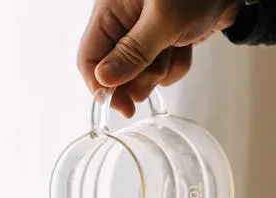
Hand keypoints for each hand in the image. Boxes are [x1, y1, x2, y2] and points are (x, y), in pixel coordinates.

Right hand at [78, 0, 240, 117]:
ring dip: (162, 71)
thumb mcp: (163, 21)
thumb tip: (103, 80)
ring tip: (176, 49)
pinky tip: (186, 48)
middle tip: (157, 72)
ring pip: (142, 74)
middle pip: (115, 72)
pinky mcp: (164, 41)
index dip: (101, 86)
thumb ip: (133, 52)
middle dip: (138, 78)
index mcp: (110, 11)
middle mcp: (123, 24)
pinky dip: (176, 65)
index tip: (121, 106)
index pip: (90, 58)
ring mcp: (144, 34)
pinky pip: (162, 69)